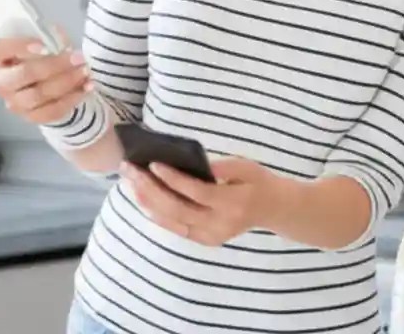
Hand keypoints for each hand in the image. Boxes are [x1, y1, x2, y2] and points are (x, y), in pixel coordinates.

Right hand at [0, 27, 93, 124]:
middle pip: (23, 75)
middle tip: (78, 58)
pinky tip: (86, 87)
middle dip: (55, 65)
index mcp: (0, 58)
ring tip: (85, 71)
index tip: (45, 46)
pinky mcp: (31, 117)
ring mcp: (15, 102)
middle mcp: (2, 82)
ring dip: (66, 82)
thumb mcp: (48, 40)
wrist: (53, 83)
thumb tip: (60, 40)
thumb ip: (51, 38)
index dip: (20, 47)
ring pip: (38, 95)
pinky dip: (72, 98)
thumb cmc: (47, 56)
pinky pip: (51, 111)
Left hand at [120, 157, 278, 246]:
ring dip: (148, 202)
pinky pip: (176, 228)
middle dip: (150, 189)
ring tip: (131, 183)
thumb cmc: (258, 182)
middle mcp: (220, 224)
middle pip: (177, 209)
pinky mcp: (205, 240)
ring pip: (172, 221)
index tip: (153, 164)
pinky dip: (158, 215)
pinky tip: (144, 201)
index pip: (196, 192)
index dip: (173, 179)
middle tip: (131, 171)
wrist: (272, 208)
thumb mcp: (247, 167)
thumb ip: (223, 167)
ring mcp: (211, 235)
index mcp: (233, 203)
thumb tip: (192, 164)